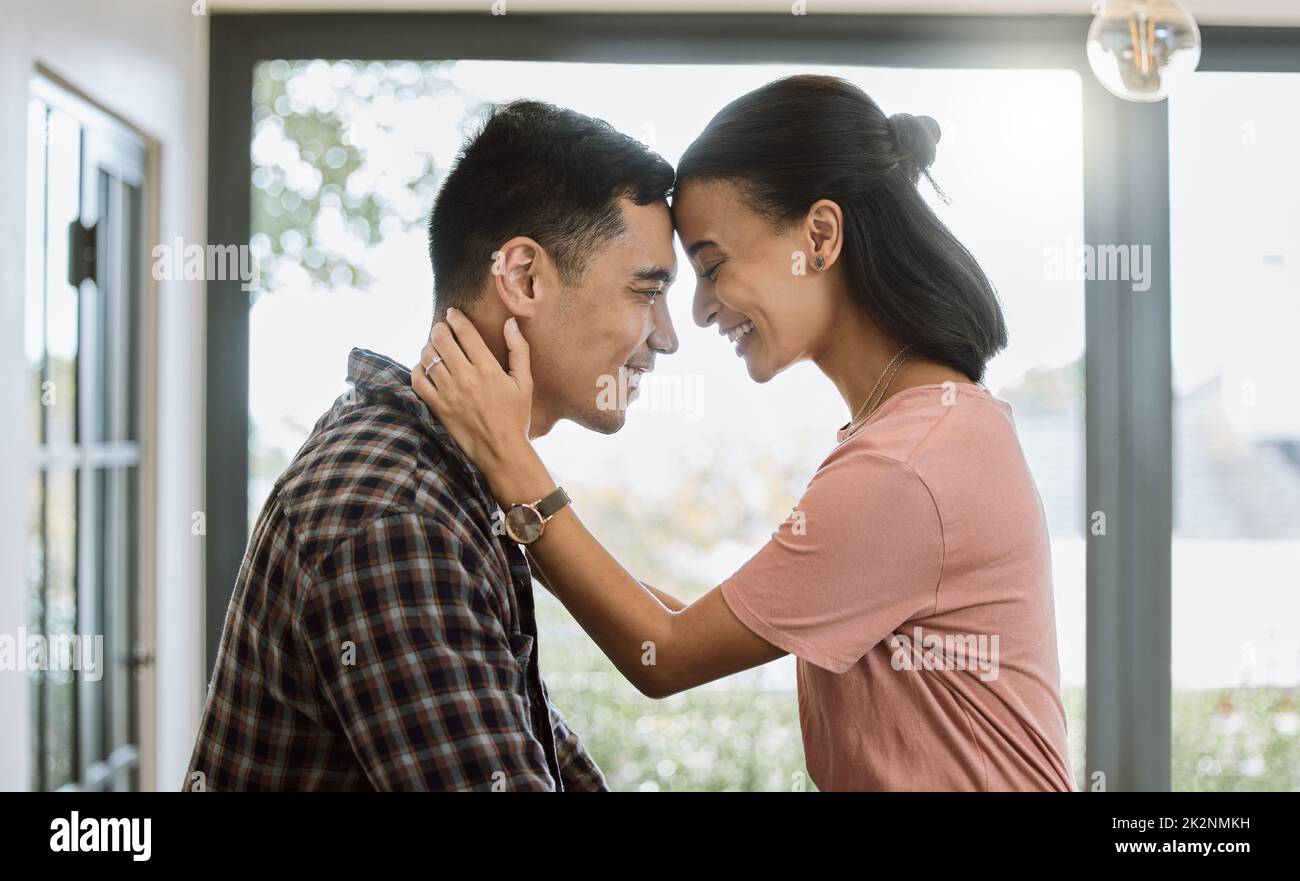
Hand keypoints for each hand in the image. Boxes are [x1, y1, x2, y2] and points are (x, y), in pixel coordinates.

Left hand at [411, 309, 533, 477]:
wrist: (501, 451)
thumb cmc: (516, 417)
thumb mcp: (525, 383)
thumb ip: (519, 350)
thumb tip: (511, 323)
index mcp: (488, 369)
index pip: (465, 332)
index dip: (456, 318)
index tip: (453, 314)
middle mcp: (466, 378)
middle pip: (442, 340)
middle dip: (439, 328)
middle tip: (441, 328)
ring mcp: (449, 393)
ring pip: (428, 358)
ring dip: (429, 347)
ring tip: (434, 347)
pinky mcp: (438, 407)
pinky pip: (418, 381)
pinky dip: (418, 370)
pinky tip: (425, 369)